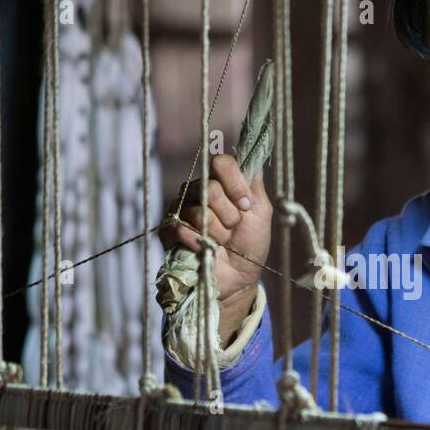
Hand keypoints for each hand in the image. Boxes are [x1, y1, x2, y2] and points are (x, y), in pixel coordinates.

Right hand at [159, 154, 272, 340]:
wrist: (238, 276)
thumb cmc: (250, 243)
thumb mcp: (261, 211)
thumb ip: (253, 183)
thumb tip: (250, 153)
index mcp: (221, 181)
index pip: (221, 162)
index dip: (235, 183)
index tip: (246, 205)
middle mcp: (198, 190)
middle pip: (210, 186)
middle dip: (229, 214)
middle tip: (233, 228)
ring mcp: (181, 208)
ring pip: (198, 209)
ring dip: (217, 232)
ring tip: (221, 241)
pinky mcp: (169, 229)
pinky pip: (180, 227)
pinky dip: (197, 241)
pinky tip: (205, 249)